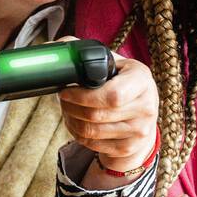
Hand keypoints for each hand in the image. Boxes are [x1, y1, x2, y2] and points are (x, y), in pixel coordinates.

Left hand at [55, 36, 158, 173]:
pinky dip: (78, 134)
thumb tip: (50, 48)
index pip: (112, 95)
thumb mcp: (111, 64)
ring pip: (91, 131)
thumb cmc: (120, 84)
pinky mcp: (128, 148)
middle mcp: (146, 106)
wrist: (141, 117)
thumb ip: (82, 52)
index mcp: (141, 79)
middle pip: (96, 115)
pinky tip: (77, 123)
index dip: (83, 96)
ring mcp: (139, 130)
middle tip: (62, 99)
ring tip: (67, 110)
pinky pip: (93, 144)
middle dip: (70, 108)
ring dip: (71, 120)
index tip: (66, 91)